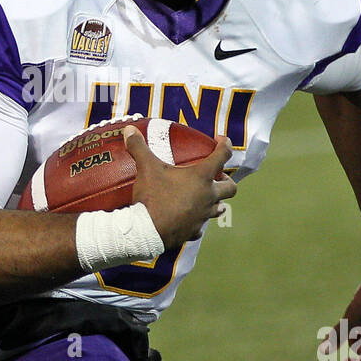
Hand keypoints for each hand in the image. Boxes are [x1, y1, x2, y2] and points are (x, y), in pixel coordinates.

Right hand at [123, 126, 235, 250]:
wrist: (146, 231)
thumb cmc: (152, 197)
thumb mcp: (146, 168)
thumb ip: (139, 147)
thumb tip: (129, 129)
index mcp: (201, 177)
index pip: (223, 156)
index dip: (226, 145)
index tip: (223, 141)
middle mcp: (208, 196)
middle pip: (231, 188)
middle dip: (227, 180)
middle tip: (217, 176)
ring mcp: (202, 216)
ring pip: (219, 208)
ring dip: (217, 202)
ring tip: (207, 197)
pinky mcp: (194, 231)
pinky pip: (201, 226)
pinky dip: (198, 221)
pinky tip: (190, 219)